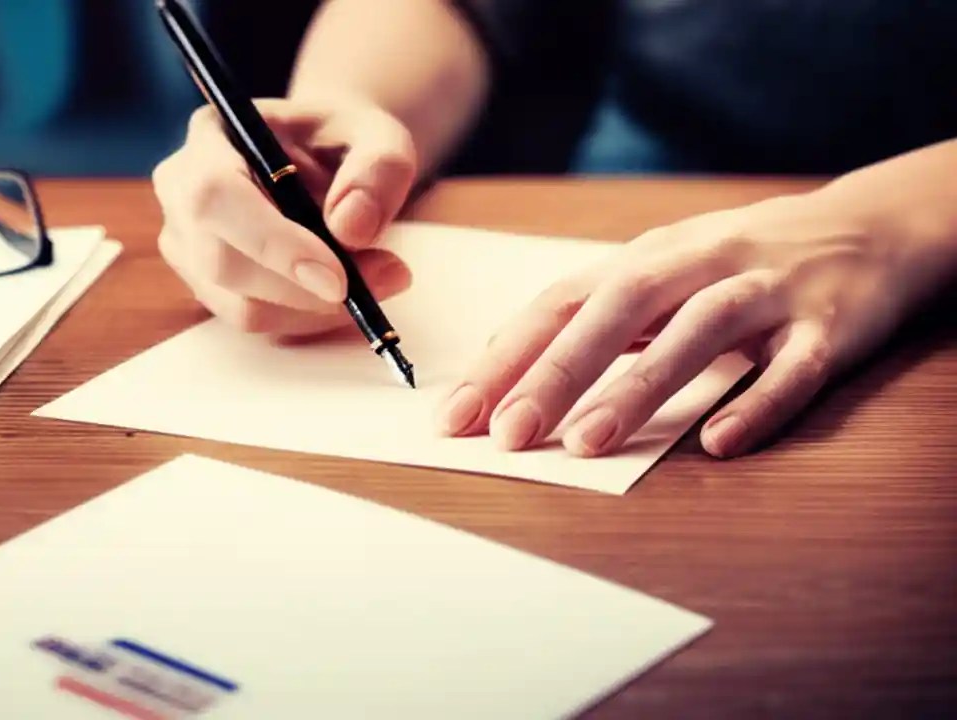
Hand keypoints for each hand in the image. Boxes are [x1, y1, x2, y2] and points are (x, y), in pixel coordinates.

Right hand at [152, 98, 417, 336]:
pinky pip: (256, 319)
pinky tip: (349, 293)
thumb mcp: (377, 134)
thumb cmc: (342, 140)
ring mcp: (187, 243)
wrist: (324, 158)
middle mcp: (181, 190)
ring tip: (382, 278)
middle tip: (387, 275)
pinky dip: (310, 317)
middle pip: (220, 262)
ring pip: (240, 305)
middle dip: (305, 288)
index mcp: (212, 135)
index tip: (337, 278)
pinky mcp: (207, 284)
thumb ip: (377, 169)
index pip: (215, 196)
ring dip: (316, 308)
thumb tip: (351, 227)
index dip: (271, 243)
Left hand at [437, 186, 956, 458]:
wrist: (865, 226)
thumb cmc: (735, 262)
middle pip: (619, 310)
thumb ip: (590, 314)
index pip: (562, 302)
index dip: (506, 357)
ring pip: (697, 333)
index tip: (456, 414)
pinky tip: (719, 443)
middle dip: (557, 371)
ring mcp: (765, 292)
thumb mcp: (658, 273)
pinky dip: (758, 404)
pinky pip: (794, 368)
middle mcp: (699, 265)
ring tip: (587, 444)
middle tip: (508, 433)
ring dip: (640, 387)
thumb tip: (502, 356)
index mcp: (646, 257)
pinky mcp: (830, 326)